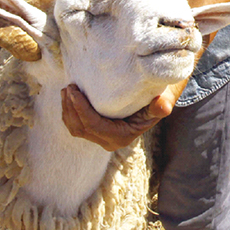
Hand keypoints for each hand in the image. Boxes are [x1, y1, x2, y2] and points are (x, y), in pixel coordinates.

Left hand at [61, 83, 179, 150]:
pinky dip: (70, 112)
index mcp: (121, 137)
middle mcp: (109, 142)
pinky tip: (69, 97)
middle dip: (71, 108)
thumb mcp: (163, 100)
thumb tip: (162, 106)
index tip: (74, 91)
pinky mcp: (96, 132)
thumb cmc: (158, 98)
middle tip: (68, 87)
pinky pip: (77, 126)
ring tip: (66, 90)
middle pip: (81, 128)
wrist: (158, 102)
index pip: (94, 125)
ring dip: (67, 110)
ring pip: (75, 129)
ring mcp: (101, 138)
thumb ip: (162, 105)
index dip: (81, 109)